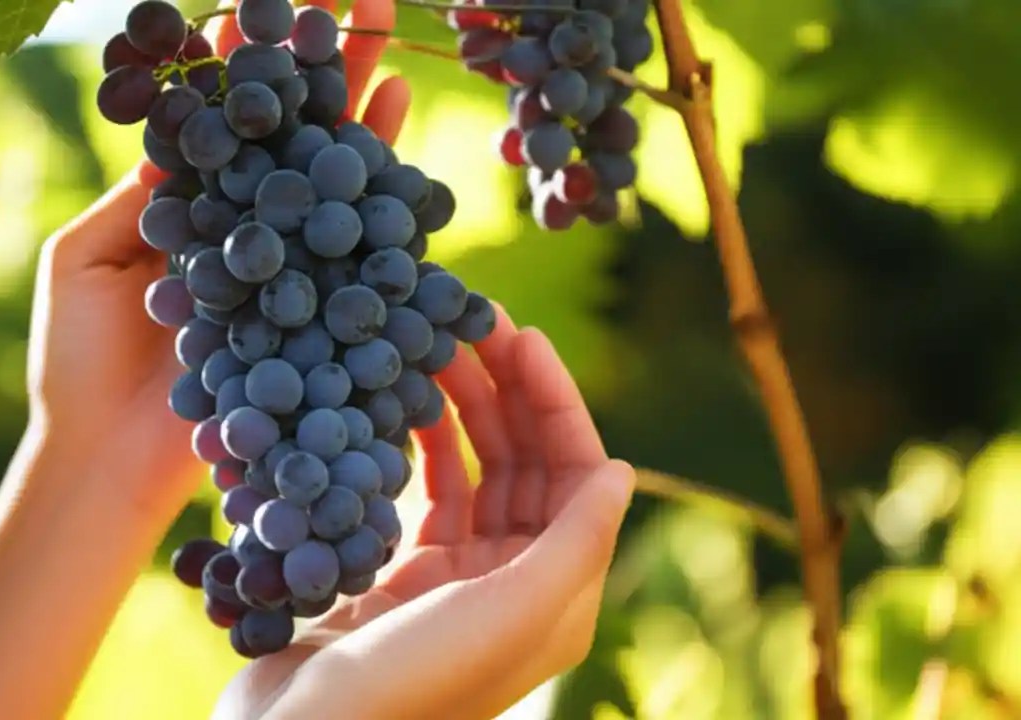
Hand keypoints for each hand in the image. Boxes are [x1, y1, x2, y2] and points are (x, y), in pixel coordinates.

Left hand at [24, 0, 409, 525]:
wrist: (108, 462)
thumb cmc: (75, 362)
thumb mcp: (79, 257)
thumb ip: (135, 193)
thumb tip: (184, 127)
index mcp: (180, 205)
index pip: (217, 116)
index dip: (236, 59)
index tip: (257, 0)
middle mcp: (239, 225)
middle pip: (283, 129)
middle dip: (314, 60)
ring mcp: (281, 263)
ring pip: (325, 167)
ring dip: (355, 95)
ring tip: (383, 27)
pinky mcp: (314, 304)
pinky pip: (354, 232)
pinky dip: (379, 172)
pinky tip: (398, 111)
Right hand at [217, 309, 636, 719]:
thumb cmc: (420, 677)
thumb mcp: (517, 609)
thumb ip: (578, 540)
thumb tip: (621, 470)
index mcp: (558, 593)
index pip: (575, 473)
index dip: (553, 399)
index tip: (519, 335)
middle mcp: (515, 583)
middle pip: (525, 464)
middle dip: (505, 390)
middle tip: (471, 322)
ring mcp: (456, 579)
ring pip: (474, 472)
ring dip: (462, 408)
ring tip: (435, 348)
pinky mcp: (399, 575)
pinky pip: (424, 494)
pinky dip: (420, 446)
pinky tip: (405, 404)